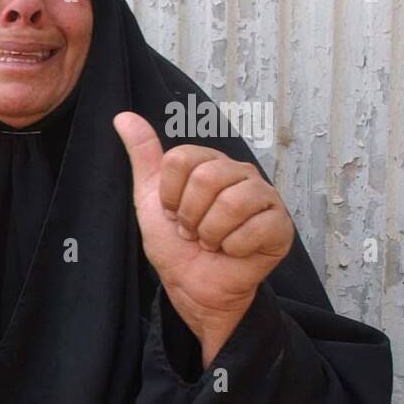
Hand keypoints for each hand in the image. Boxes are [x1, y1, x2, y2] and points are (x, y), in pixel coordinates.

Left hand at [115, 111, 293, 363]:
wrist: (192, 286)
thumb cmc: (175, 244)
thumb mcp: (150, 198)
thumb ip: (143, 156)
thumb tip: (123, 116)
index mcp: (210, 163)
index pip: (180, 159)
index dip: (169, 193)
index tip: (173, 212)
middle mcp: (240, 173)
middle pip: (206, 178)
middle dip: (189, 215)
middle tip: (192, 232)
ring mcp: (264, 197)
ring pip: (230, 202)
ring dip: (210, 233)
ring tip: (211, 241)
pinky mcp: (280, 225)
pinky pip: (251, 228)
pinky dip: (233, 247)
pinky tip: (232, 251)